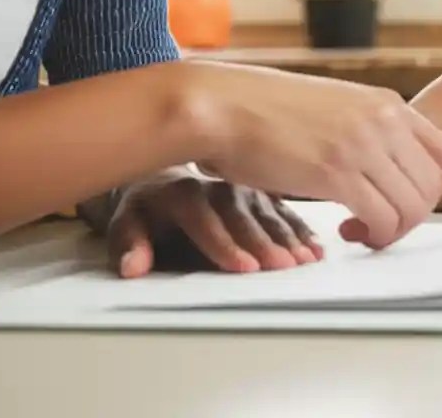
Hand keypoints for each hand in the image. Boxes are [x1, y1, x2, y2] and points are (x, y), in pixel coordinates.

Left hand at [108, 169, 323, 278]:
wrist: (165, 174)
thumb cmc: (148, 209)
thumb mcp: (126, 221)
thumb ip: (128, 244)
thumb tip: (132, 268)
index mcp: (182, 191)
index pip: (204, 219)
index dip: (224, 245)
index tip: (243, 268)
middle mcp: (218, 186)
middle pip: (243, 217)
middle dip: (264, 243)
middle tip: (282, 267)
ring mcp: (245, 186)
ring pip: (269, 213)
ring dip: (289, 238)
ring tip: (305, 260)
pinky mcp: (263, 191)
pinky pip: (286, 212)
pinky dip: (302, 230)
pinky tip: (315, 248)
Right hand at [179, 63, 441, 249]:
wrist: (220, 104)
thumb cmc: (266, 118)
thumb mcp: (334, 118)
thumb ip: (369, 142)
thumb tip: (385, 184)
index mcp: (390, 108)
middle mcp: (387, 121)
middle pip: (433, 192)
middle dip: (411, 222)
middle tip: (371, 231)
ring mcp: (365, 142)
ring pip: (410, 210)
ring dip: (387, 233)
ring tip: (353, 231)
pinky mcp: (339, 168)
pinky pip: (380, 219)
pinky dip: (370, 237)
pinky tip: (343, 232)